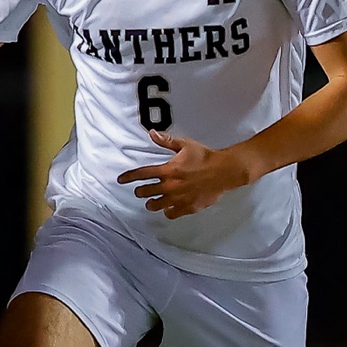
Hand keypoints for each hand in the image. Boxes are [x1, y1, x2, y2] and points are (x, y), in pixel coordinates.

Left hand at [116, 131, 252, 218]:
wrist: (225, 171)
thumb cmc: (206, 157)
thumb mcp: (185, 145)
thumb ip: (167, 141)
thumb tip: (151, 133)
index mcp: (168, 170)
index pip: (142, 174)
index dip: (128, 177)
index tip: (121, 180)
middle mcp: (170, 186)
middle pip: (145, 192)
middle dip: (140, 191)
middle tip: (141, 190)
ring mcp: (178, 198)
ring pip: (155, 205)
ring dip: (151, 203)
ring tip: (152, 201)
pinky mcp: (188, 207)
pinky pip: (171, 214)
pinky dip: (168, 211)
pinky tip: (168, 208)